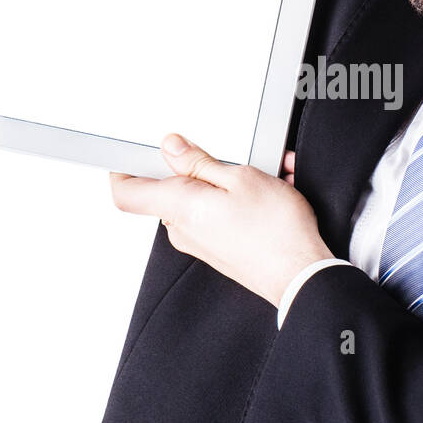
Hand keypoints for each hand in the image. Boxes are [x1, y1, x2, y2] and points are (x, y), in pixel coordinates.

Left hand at [110, 137, 332, 307]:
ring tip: (267, 175)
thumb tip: (171, 148)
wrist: (301, 275)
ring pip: (200, 200)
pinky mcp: (216, 249)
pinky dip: (238, 200)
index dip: (122, 169)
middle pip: (170, 189)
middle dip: (202, 167)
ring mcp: (199, 242)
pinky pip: (216, 215)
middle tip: (232, 156)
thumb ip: (199, 162)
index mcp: (179, 207)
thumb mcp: (240, 177)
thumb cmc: (277, 231)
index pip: (126, 192)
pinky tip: (269, 192)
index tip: (131, 152)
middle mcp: (181, 229)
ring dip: (229, 182)